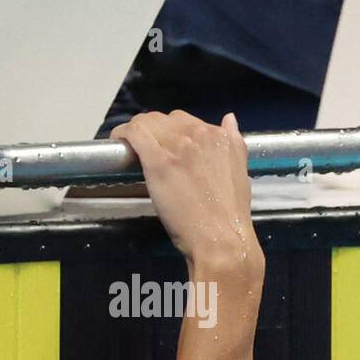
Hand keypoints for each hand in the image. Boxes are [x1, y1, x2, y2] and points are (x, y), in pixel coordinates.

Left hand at [110, 110, 261, 268]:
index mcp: (221, 138)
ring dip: (137, 131)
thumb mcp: (241, 172)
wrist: (223, 240)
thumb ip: (234, 144)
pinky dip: (122, 134)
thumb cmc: (231, 215)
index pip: (188, 122)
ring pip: (147, 122)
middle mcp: (201, 134)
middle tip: (152, 151)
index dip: (175, 133)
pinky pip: (133, 133)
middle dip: (157, 131)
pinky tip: (119, 144)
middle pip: (167, 120)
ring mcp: (178, 146)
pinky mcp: (158, 160)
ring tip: (132, 148)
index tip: (169, 148)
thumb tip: (229, 119)